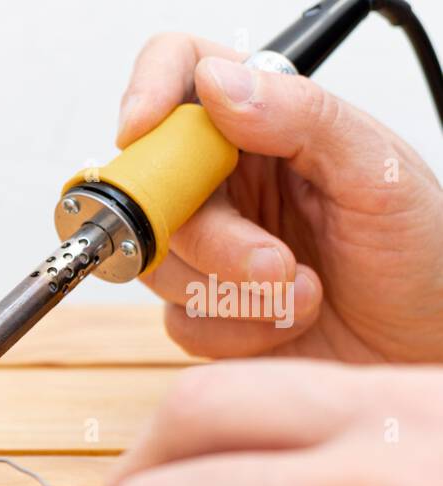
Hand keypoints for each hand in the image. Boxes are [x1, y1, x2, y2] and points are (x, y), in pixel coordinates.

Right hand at [119, 34, 442, 362]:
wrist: (424, 342)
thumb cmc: (423, 255)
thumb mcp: (379, 173)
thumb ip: (304, 118)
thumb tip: (217, 82)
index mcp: (268, 125)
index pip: (183, 72)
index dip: (149, 91)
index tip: (144, 131)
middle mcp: (231, 180)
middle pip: (157, 186)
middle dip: (212, 236)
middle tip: (271, 260)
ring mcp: (212, 246)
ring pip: (160, 261)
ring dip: (232, 290)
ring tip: (304, 293)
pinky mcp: (205, 309)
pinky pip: (178, 321)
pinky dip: (234, 331)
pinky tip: (286, 323)